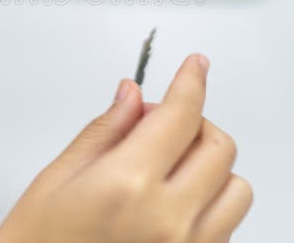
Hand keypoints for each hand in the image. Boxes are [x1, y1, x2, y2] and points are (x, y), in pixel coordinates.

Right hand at [0, 55, 252, 242]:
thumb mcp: (56, 181)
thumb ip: (104, 132)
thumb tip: (131, 96)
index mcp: (127, 187)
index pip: (180, 115)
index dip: (190, 81)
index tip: (194, 67)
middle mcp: (168, 221)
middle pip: (218, 146)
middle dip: (194, 123)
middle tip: (158, 124)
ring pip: (236, 188)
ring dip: (210, 167)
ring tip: (171, 168)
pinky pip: (227, 225)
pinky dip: (210, 202)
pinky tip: (174, 201)